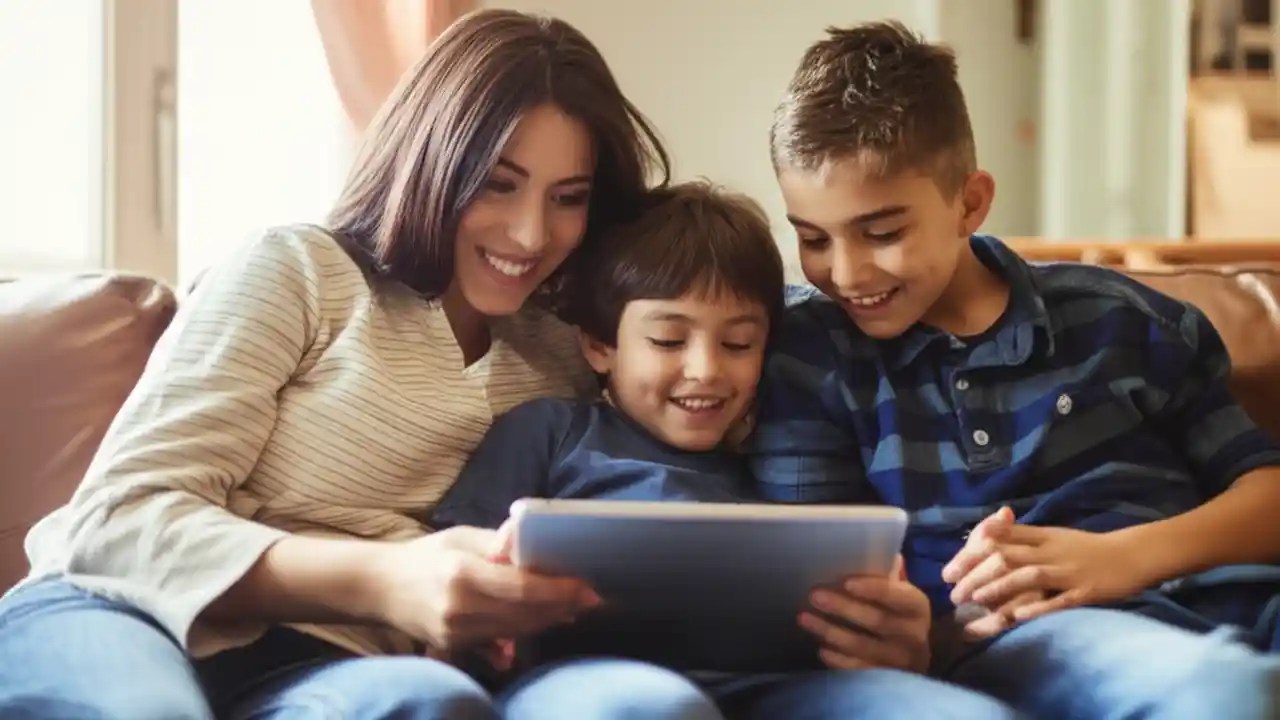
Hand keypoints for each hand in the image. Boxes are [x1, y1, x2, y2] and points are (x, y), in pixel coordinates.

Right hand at [373, 525, 599, 653]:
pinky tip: (543, 621)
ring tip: (572, 607)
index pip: (521, 588)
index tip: (586, 587)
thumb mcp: (461, 536)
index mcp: (462, 573)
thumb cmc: (426, 555)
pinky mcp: (454, 646)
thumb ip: (497, 541)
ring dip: (548, 620)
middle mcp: (460, 608)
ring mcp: (456, 632)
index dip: (558, 590)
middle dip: (561, 607)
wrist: (380, 588)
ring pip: (517, 631)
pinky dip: (524, 631)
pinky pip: (499, 642)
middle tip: (589, 598)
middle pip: (525, 614)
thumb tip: (528, 541)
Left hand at [798, 556, 931, 672]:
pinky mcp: (885, 680)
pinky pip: (858, 671)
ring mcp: (900, 661)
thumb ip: (886, 574)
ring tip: (804, 618)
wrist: (913, 658)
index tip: (847, 582)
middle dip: (843, 607)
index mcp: (917, 607)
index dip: (874, 588)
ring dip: (830, 632)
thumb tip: (875, 545)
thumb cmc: (898, 615)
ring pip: (862, 647)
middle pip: (876, 620)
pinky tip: (820, 648)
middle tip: (814, 595)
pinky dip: (838, 660)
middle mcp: (913, 635)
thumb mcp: (898, 593)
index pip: (898, 596)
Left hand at [942, 507, 1148, 622]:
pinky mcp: (1086, 592)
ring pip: (1028, 576)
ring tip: (976, 600)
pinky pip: (1060, 600)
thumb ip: (1020, 536)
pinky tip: (1019, 617)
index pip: (998, 539)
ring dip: (1000, 587)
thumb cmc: (1086, 548)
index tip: (948, 571)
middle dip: (976, 574)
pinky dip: (1039, 607)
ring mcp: (1068, 571)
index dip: (969, 554)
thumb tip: (984, 535)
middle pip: (1007, 556)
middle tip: (954, 593)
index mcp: (1041, 535)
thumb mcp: (1051, 536)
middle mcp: (1050, 551)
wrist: (1132, 555)